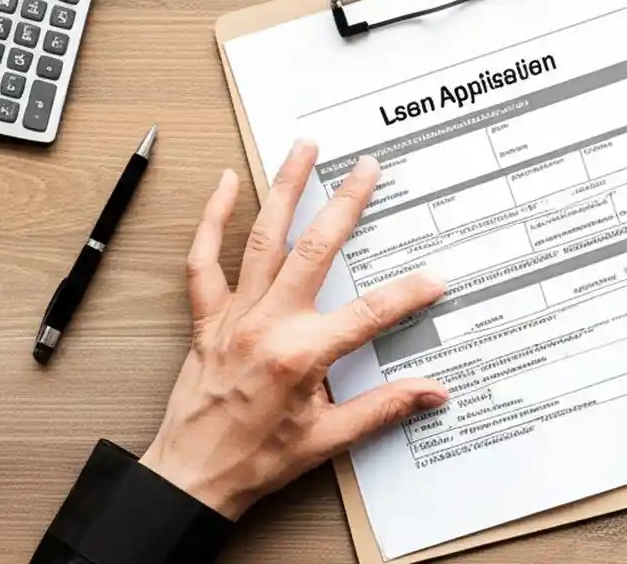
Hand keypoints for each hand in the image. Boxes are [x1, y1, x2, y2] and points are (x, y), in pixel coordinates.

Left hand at [139, 142, 448, 518]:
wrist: (190, 477)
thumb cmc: (255, 461)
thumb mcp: (328, 440)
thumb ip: (383, 409)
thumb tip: (432, 394)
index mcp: (302, 356)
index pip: (369, 314)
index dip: (408, 295)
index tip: (436, 280)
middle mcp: (268, 324)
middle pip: (315, 250)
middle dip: (346, 204)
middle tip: (367, 168)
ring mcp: (235, 315)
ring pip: (263, 238)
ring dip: (285, 189)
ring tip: (303, 150)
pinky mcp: (208, 317)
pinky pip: (204, 259)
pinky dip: (213, 218)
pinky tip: (227, 183)